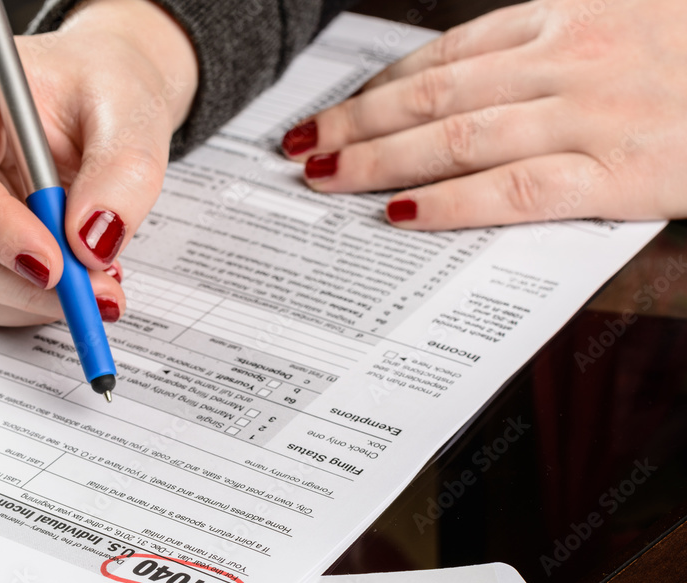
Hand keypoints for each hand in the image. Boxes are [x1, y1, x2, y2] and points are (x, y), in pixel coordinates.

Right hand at [0, 0, 196, 324]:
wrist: (100, 104)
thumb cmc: (102, 90)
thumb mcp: (130, 113)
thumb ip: (121, 174)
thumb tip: (90, 244)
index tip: (54, 264)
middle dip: (20, 280)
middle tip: (95, 290)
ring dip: (26, 299)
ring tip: (94, 279)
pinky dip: (22, 303)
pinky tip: (69, 278)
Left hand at [281, 0, 686, 229]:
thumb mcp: (629, 23)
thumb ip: (550, 46)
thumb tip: (472, 81)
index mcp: (570, 16)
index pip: (445, 55)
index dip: (378, 86)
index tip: (333, 112)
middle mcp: (570, 58)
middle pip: (433, 94)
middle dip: (357, 123)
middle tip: (302, 150)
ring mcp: (594, 113)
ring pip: (458, 138)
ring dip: (381, 160)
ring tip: (328, 180)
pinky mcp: (624, 172)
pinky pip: (516, 189)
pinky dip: (452, 203)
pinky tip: (400, 215)